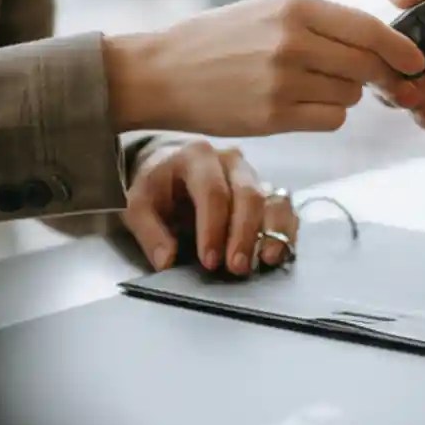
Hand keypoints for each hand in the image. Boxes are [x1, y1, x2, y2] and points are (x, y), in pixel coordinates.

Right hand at [104, 0, 424, 136]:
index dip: (401, 49)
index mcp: (296, 7)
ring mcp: (284, 81)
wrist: (163, 71)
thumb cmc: (223, 39)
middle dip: (376, 75)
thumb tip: (385, 43)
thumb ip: (324, 23)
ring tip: (306, 84)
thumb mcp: (271, 11)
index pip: (370, 29)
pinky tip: (297, 106)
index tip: (417, 61)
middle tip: (370, 79)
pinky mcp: (274, 116)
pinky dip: (325, 116)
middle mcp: (293, 41)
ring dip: (342, 95)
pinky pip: (330, 120)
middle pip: (367, 66)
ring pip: (350, 96)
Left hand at [120, 140, 297, 275]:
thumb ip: (149, 232)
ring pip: (273, 199)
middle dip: (244, 234)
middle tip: (237, 267)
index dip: (213, 228)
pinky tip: (277, 253)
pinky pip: (285, 208)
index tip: (209, 261)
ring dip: (273, 232)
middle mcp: (231, 161)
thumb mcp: (139, 205)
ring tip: (267, 259)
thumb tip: (166, 260)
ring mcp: (253, 174)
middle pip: (248, 195)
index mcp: (197, 157)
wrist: (171, 168)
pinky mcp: (267, 190)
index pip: (212, 192)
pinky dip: (285, 231)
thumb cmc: (157, 186)